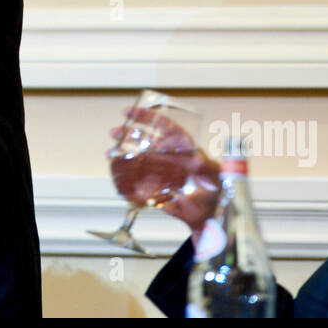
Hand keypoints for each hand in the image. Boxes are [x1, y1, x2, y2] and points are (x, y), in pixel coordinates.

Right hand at [109, 107, 221, 239]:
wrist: (209, 215)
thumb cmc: (216, 190)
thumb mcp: (214, 174)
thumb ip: (206, 167)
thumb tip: (199, 161)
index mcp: (182, 146)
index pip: (162, 125)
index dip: (145, 116)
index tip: (128, 111)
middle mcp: (168, 156)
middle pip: (145, 139)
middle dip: (128, 133)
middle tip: (114, 132)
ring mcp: (160, 171)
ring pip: (138, 158)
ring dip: (123, 154)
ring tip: (110, 153)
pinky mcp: (155, 188)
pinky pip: (137, 180)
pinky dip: (126, 177)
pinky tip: (117, 175)